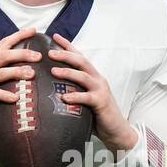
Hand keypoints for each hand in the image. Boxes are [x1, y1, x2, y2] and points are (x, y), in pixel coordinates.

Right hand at [0, 26, 41, 126]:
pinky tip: (15, 98)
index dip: (19, 35)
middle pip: (4, 55)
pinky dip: (4, 95)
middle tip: (39, 56)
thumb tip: (24, 68)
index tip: (33, 30)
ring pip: (1, 72)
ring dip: (17, 72)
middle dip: (22, 54)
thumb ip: (1, 69)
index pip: (4, 43)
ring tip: (31, 74)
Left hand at [47, 33, 136, 151]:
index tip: (54, 36)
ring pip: (83, 76)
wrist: (116, 130)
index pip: (79, 56)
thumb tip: (50, 88)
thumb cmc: (97, 114)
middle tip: (50, 53)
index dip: (68, 46)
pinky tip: (64, 97)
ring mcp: (100, 90)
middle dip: (65, 55)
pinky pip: (87, 97)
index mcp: (92, 76)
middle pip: (81, 62)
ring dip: (68, 72)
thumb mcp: (84, 98)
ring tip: (54, 71)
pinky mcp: (101, 102)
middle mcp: (97, 79)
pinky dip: (75, 96)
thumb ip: (73, 90)